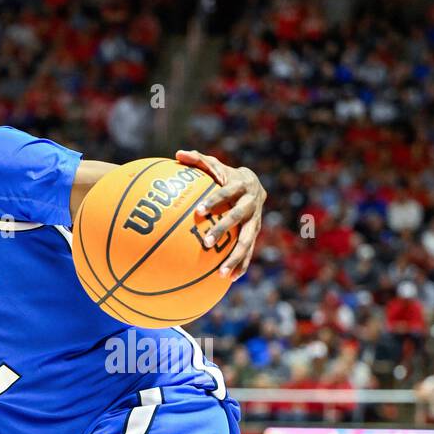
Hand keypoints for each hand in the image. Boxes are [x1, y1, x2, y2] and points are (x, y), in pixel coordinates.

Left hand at [176, 149, 266, 280]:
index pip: (226, 193)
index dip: (214, 201)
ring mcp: (255, 221)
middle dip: (223, 230)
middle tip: (207, 243)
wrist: (255, 184)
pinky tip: (230, 279)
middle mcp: (251, 204)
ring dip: (235, 257)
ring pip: (247, 240)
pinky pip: (250, 252)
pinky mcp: (255, 234)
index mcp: (241, 186)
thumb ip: (198, 160)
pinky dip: (241, 265)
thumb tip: (178, 154)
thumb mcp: (214, 165)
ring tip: (221, 274)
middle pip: (238, 218)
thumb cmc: (225, 175)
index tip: (198, 211)